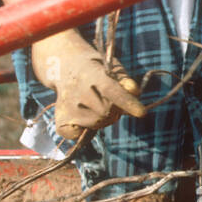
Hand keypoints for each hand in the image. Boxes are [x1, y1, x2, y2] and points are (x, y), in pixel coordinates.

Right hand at [30, 28, 146, 142]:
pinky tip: (82, 118)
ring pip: (95, 124)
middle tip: (109, 101)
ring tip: (96, 106)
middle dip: (114, 110)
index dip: (127, 102)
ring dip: (101, 119)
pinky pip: (75, 135)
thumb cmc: (96, 69)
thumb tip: (135, 91)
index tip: (142, 113)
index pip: (112, 91)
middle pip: (106, 113)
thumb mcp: (112, 68)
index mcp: (92, 75)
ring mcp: (67, 105)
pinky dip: (82, 131)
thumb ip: (125, 80)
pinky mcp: (60, 118)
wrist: (65, 66)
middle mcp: (78, 90)